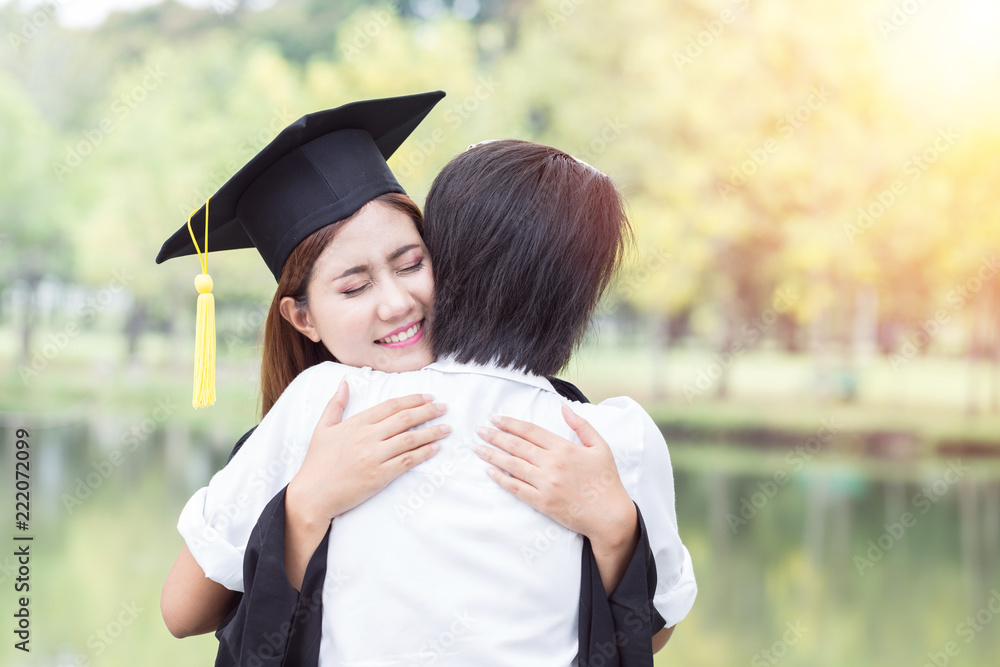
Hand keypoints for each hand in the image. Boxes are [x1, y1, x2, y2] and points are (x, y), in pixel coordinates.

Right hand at [287, 382, 449, 526]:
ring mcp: (374, 456)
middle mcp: (367, 437)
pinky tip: (435, 448)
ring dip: (431, 432)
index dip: (412, 399)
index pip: (390, 406)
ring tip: (446, 427)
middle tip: (444, 407)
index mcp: (356, 423)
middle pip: (404, 419)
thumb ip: (335, 404)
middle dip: (428, 411)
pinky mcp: (380, 476)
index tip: (428, 396)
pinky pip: (407, 461)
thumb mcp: (322, 428)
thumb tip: (345, 383)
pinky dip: (423, 453)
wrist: (313, 495)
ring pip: (410, 439)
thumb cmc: (317, 462)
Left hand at [474, 403, 634, 545]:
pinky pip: (516, 488)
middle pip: (517, 446)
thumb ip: (581, 425)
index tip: (496, 419)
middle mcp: (552, 464)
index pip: (530, 431)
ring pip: (512, 465)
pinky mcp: (542, 502)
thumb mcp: (600, 447)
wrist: (610, 515)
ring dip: (492, 455)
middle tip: (480, 430)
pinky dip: (501, 479)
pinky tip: (489, 472)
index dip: (511, 424)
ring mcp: (545, 484)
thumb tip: (564, 407)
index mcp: (564, 448)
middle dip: (495, 436)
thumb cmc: (606, 480)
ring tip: (478, 448)